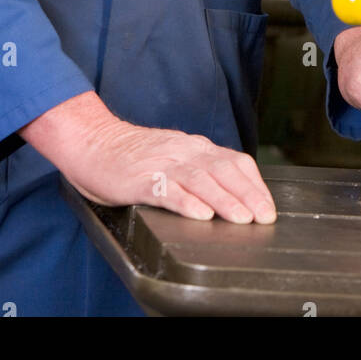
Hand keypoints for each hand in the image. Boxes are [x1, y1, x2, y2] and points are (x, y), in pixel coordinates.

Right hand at [20, 90, 276, 223]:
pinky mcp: (140, 178)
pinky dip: (186, 201)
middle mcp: (182, 151)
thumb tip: (231, 194)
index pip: (233, 161)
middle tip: (264, 217)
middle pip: (223, 170)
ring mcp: (161, 163)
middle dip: (248, 194)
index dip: (254, 185)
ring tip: (241, 218)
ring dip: (224, 199)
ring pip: (200, 179)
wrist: (92, 140)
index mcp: (193, 147)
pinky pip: (167, 189)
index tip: (268, 207)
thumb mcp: (173, 156)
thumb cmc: (132, 155)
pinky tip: (199, 214)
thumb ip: (198, 170)